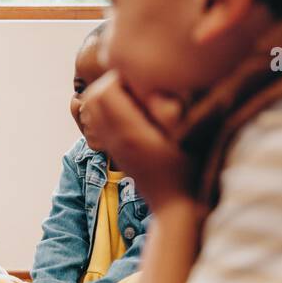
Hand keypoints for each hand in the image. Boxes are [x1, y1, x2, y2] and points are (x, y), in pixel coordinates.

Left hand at [78, 71, 194, 208]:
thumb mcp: (186, 138)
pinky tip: (135, 113)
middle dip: (112, 83)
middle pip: (93, 96)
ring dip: (109, 96)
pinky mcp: (115, 152)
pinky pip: (98, 122)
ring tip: (136, 97)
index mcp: (130, 132)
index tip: (145, 78)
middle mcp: (115, 138)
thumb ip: (169, 110)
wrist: (175, 206)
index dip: (122, 76)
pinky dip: (109, 111)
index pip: (105, 90)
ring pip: (92, 109)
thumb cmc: (188, 170)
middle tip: (138, 84)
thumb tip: (155, 87)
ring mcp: (113, 147)